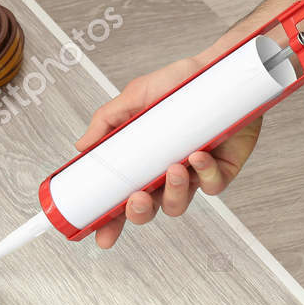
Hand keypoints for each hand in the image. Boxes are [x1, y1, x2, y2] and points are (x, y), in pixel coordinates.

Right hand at [75, 47, 260, 247]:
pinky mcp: (222, 170)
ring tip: (174, 168)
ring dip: (174, 193)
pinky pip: (213, 185)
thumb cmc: (180, 83)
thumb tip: (81, 145)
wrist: (220, 70)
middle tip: (137, 198)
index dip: (111, 222)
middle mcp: (167, 173)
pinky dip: (206, 174)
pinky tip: (198, 156)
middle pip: (149, 210)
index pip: (122, 199)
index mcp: (144, 163)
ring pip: (178, 204)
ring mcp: (194, 174)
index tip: (101, 235)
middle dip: (140, 213)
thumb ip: (108, 119)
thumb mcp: (138, 95)